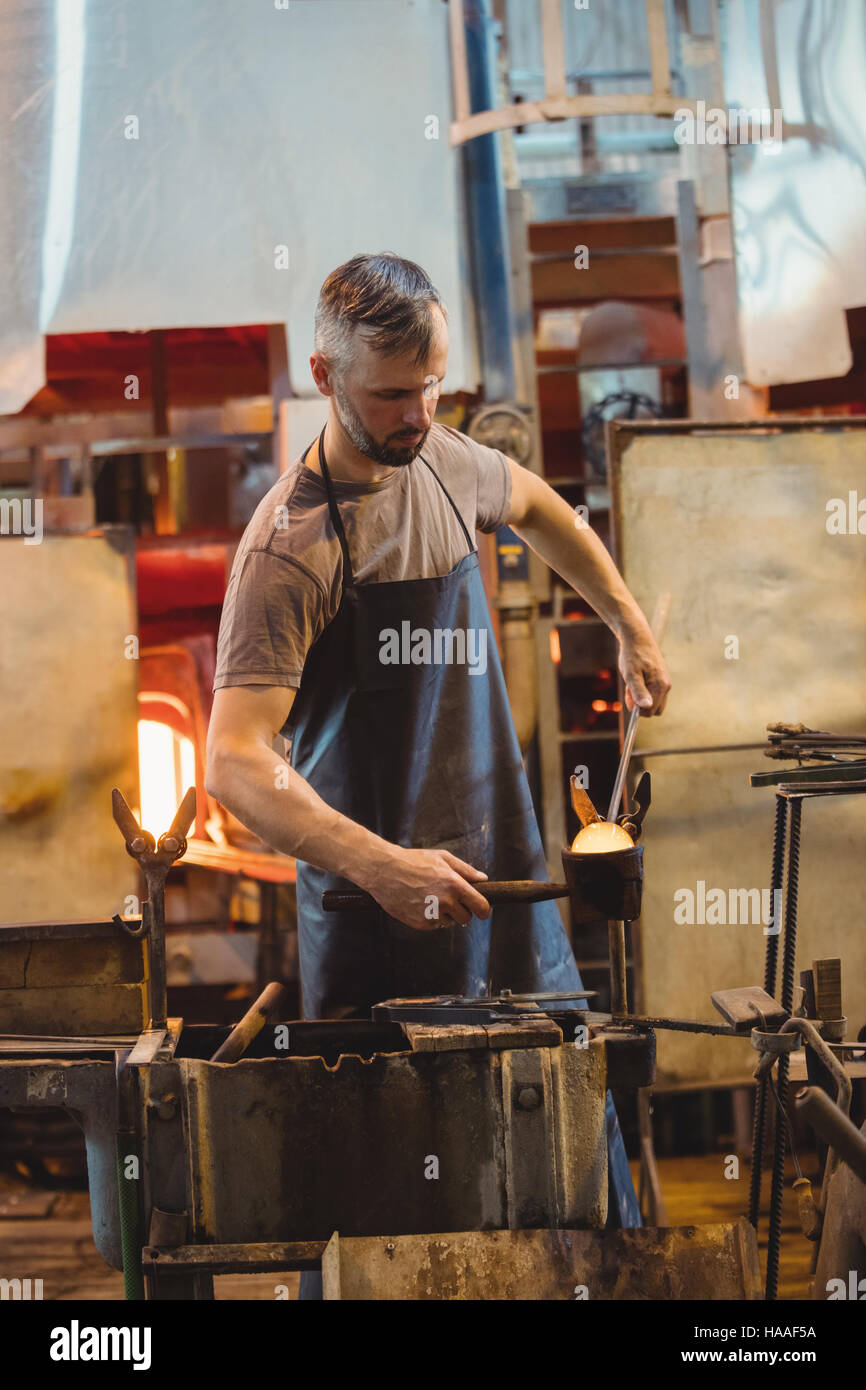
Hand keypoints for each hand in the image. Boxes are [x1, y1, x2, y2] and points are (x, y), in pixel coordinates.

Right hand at [361, 846, 490, 931]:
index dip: (485, 910)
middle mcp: (445, 901)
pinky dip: (431, 918)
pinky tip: (420, 903)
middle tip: (451, 899)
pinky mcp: (420, 923)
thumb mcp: (442, 857)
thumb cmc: (413, 861)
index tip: (484, 911)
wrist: (384, 871)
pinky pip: (434, 926)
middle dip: (462, 910)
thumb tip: (483, 879)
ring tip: (430, 897)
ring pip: (449, 922)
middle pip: (466, 918)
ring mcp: (432, 914)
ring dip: (445, 914)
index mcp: (455, 884)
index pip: (481, 906)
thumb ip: (465, 870)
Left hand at [618, 625, 670, 715]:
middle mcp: (666, 686)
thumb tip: (646, 707)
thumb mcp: (630, 674)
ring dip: (642, 697)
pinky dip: (644, 690)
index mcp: (661, 686)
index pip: (650, 712)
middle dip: (641, 704)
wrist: (637, 637)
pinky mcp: (661, 678)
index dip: (637, 709)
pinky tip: (637, 678)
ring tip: (633, 681)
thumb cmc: (632, 655)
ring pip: (653, 701)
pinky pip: (653, 692)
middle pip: (654, 709)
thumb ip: (638, 692)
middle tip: (631, 688)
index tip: (629, 696)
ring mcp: (665, 682)